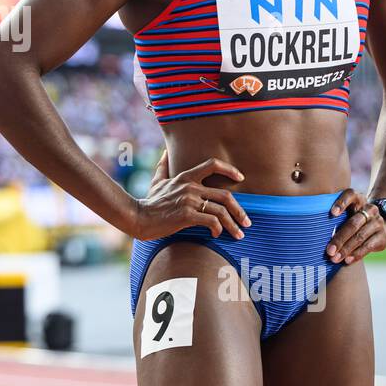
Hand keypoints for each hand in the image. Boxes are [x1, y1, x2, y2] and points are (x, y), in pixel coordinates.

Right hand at [128, 148, 250, 241]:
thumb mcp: (157, 180)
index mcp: (186, 177)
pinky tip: (217, 235)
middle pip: (225, 195)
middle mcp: (190, 187)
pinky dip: (219, 229)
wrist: (139, 217)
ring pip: (221, 211)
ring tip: (239, 234)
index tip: (241, 178)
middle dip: (240, 211)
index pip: (212, 165)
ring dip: (233, 225)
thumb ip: (164, 166)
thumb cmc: (150, 201)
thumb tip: (166, 151)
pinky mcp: (186, 216)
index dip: (230, 169)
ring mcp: (189, 201)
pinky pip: (212, 222)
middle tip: (246, 221)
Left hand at [327, 190, 385, 263]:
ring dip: (346, 249)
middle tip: (329, 250)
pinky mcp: (383, 236)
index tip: (332, 213)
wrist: (381, 225)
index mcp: (359, 199)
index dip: (341, 203)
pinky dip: (356, 254)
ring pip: (360, 236)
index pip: (350, 195)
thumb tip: (313, 227)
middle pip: (353, 223)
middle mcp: (370, 209)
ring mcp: (378, 223)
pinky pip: (368, 246)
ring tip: (335, 258)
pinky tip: (347, 260)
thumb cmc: (354, 218)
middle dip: (340, 238)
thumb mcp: (347, 211)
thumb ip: (335, 215)